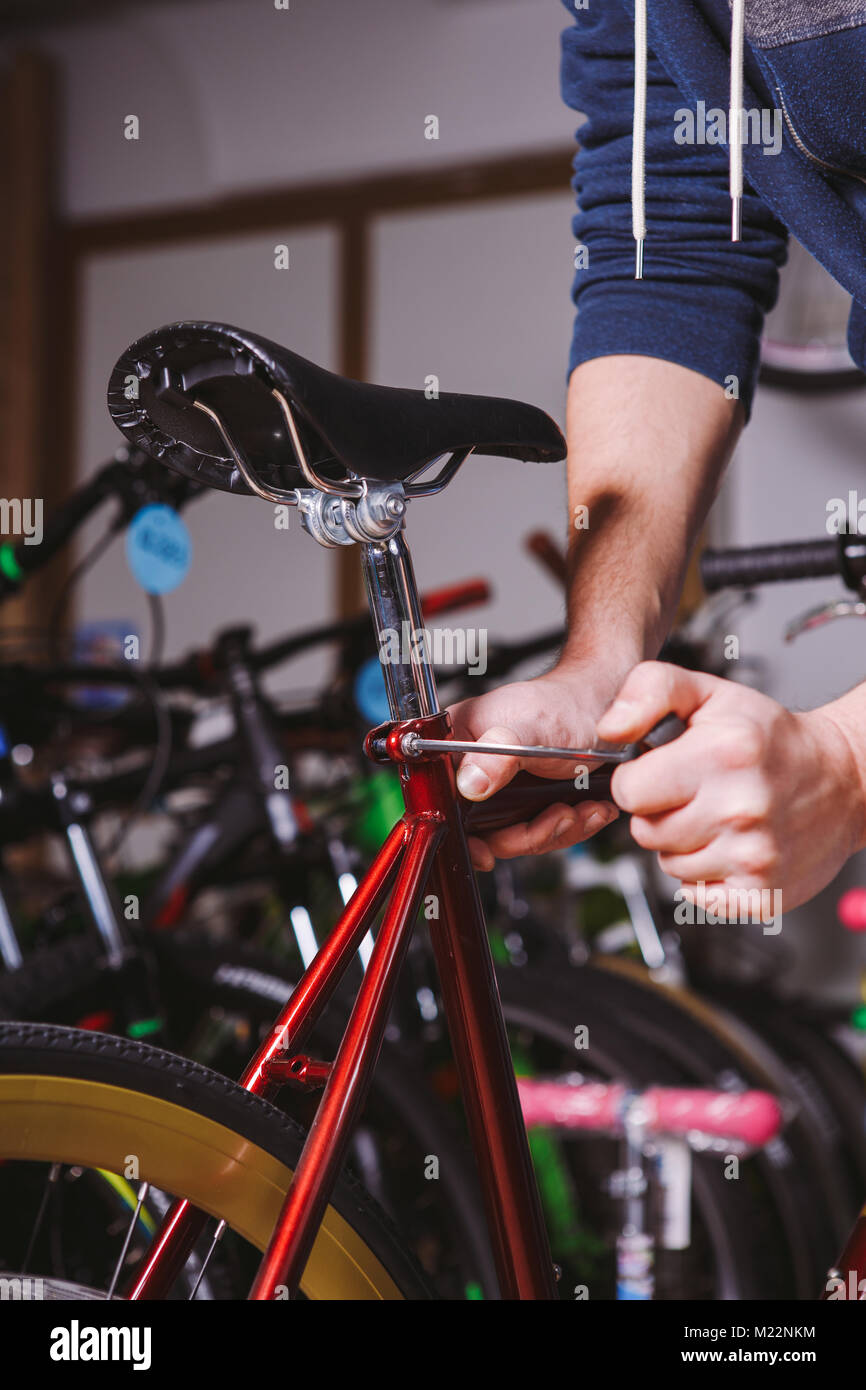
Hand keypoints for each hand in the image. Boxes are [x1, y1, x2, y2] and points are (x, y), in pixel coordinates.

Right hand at [449, 665, 620, 869]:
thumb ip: (498, 755)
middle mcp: (474, 769)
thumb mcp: (530, 728)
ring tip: (583, 810)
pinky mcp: (527, 802)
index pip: (442, 800)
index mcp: (457, 745)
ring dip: (555, 830)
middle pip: (481, 829)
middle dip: (527, 833)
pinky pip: (540, 832)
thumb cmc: (563, 706)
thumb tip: (470, 784)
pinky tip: (590, 810)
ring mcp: (501, 789)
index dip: (463, 832)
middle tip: (562, 816)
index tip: (487, 850)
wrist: (601, 709)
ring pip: (515, 835)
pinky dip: (569, 827)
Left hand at [597, 661, 865, 916]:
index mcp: (723, 754)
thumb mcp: (707, 693)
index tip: (660, 771)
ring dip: (683, 843)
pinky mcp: (760, 894)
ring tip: (716, 815)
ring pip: (668, 864)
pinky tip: (728, 845)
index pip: (629, 791)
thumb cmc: (769, 738)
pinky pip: (695, 894)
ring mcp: (753, 856)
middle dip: (659, 812)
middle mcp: (741, 808)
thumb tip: (609, 729)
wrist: (841, 778)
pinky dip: (705, 874)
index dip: (637, 780)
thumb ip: (647, 692)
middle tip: (693, 792)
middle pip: (645, 832)